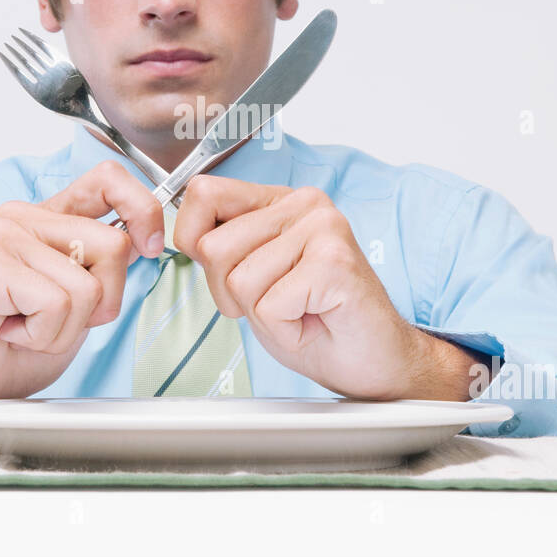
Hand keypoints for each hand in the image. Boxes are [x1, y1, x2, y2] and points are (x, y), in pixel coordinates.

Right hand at [0, 161, 164, 410]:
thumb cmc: (14, 346)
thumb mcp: (78, 302)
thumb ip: (104, 267)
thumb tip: (146, 242)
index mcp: (49, 218)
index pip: (108, 179)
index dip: (142, 208)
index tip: (150, 246)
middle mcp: (23, 217)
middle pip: (114, 245)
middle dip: (103, 301)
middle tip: (57, 319)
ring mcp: (2, 236)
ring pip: (88, 284)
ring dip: (67, 327)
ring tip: (29, 327)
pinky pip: (57, 304)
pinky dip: (45, 335)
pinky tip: (13, 332)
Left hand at [173, 176, 450, 399]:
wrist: (374, 364)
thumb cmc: (316, 325)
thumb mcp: (251, 279)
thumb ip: (222, 247)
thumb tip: (181, 231)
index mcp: (280, 202)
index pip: (203, 192)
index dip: (194, 241)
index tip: (225, 273)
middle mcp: (304, 204)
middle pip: (214, 246)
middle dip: (229, 292)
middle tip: (276, 305)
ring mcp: (323, 229)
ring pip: (238, 278)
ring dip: (260, 313)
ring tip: (298, 312)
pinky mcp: (335, 262)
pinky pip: (269, 305)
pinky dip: (283, 329)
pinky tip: (313, 321)